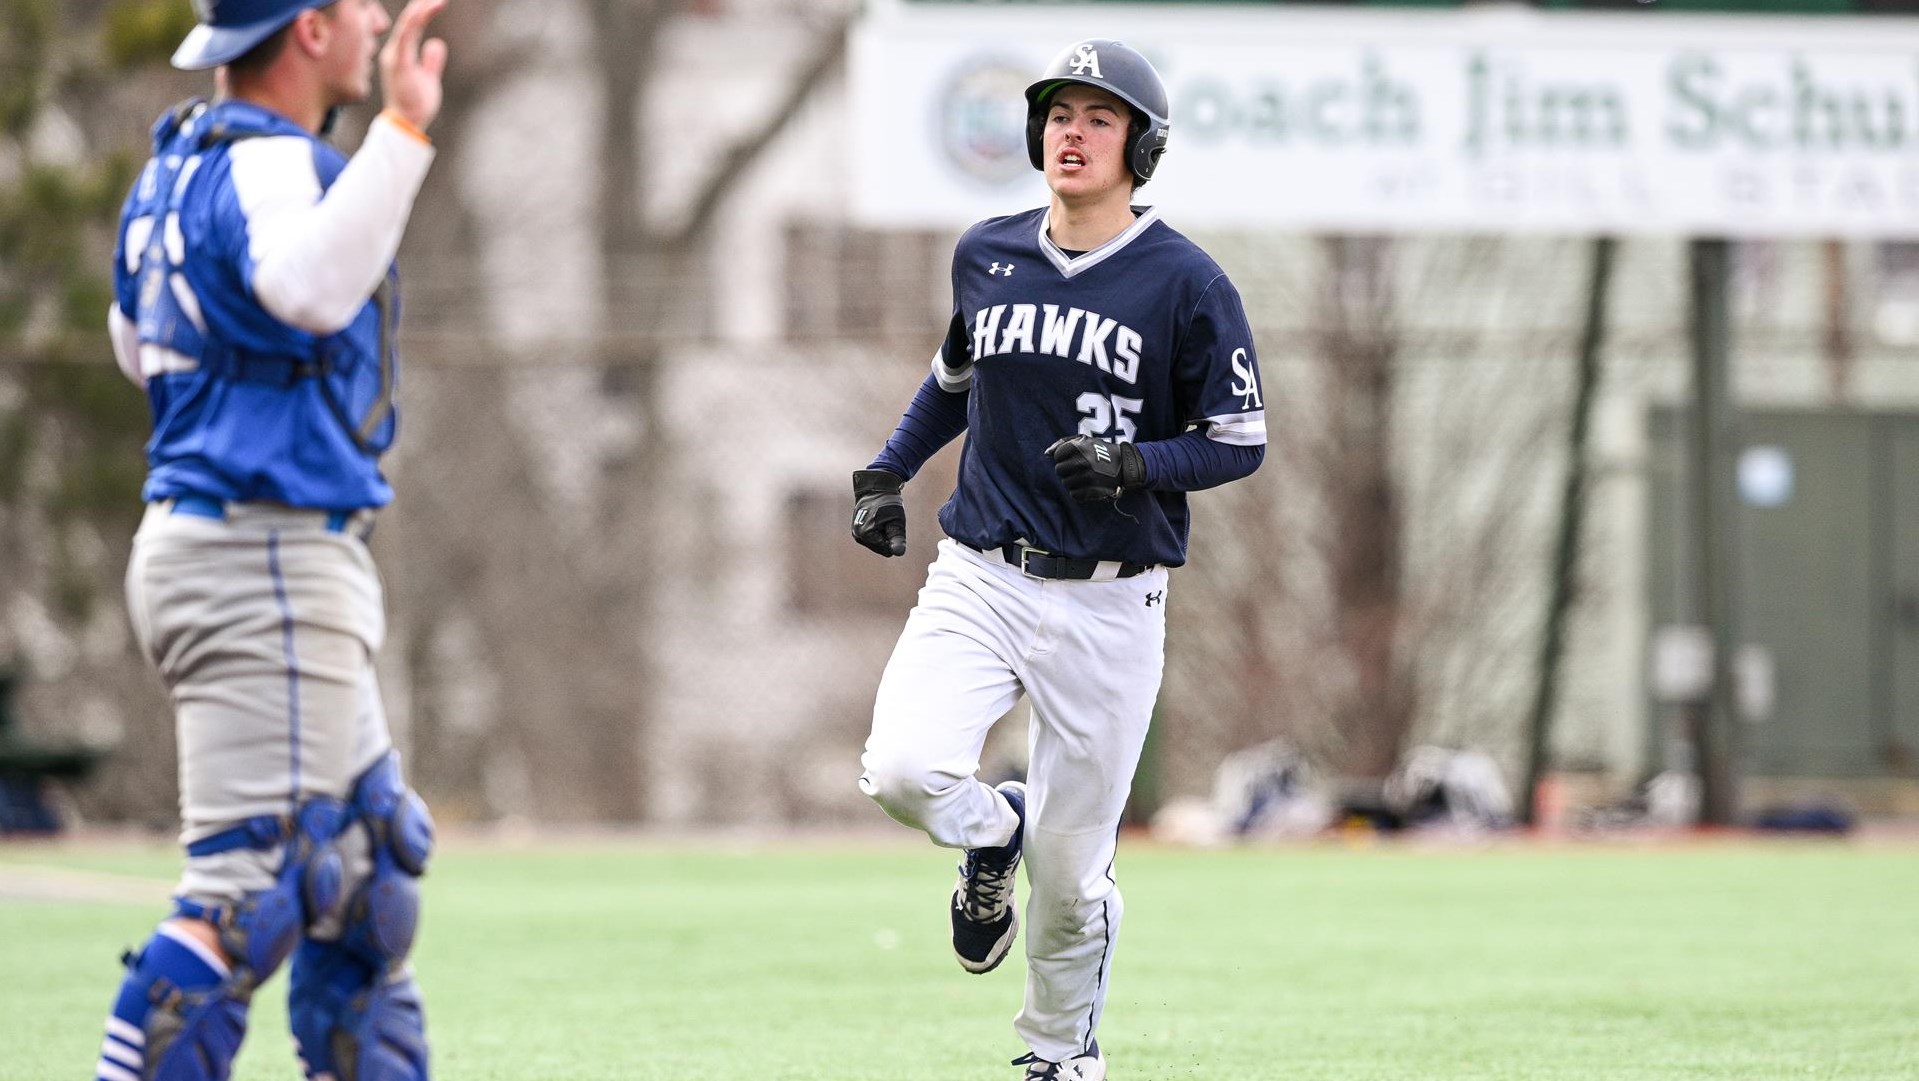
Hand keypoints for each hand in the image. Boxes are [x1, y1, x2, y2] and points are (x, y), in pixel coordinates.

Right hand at [380, 0, 448, 131]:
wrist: (407, 122)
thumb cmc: (415, 103)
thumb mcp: (428, 78)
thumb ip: (431, 61)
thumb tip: (435, 43)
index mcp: (401, 53)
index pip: (412, 27)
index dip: (423, 12)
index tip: (435, 0)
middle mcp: (395, 51)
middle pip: (409, 22)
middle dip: (421, 6)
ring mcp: (395, 56)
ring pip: (407, 26)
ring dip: (421, 11)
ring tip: (435, 1)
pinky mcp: (399, 64)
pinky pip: (405, 38)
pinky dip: (413, 23)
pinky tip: (422, 11)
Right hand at [851, 470, 907, 555]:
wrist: (875, 488)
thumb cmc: (888, 503)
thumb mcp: (897, 520)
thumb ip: (898, 538)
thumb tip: (899, 553)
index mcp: (865, 534)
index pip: (886, 550)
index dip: (893, 538)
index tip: (890, 522)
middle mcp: (857, 535)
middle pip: (880, 548)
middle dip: (887, 537)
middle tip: (886, 520)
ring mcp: (856, 533)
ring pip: (877, 544)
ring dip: (882, 534)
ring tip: (881, 518)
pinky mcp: (856, 530)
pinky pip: (873, 539)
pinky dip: (878, 531)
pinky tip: (877, 519)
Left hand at [1046, 435, 1145, 502]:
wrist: (1124, 465)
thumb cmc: (1100, 450)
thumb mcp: (1084, 440)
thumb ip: (1062, 443)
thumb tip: (1046, 454)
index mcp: (1079, 448)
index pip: (1057, 456)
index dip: (1063, 457)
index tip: (1072, 457)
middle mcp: (1082, 462)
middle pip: (1059, 470)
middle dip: (1066, 469)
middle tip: (1078, 468)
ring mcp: (1087, 478)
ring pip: (1066, 483)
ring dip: (1072, 481)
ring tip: (1083, 476)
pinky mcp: (1092, 490)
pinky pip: (1074, 494)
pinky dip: (1079, 491)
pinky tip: (1087, 485)